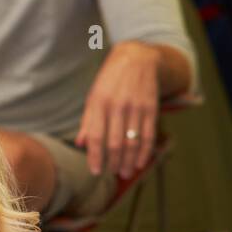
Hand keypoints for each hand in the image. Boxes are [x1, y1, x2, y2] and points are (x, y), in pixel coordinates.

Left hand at [75, 41, 159, 179]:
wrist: (138, 57)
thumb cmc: (110, 80)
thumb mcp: (94, 96)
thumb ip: (88, 121)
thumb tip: (80, 144)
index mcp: (100, 103)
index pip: (97, 137)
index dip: (96, 157)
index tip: (95, 171)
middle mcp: (118, 105)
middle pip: (115, 143)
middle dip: (114, 163)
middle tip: (114, 175)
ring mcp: (136, 107)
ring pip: (133, 142)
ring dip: (129, 161)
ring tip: (125, 173)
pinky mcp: (151, 107)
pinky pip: (148, 135)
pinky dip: (145, 152)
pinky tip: (140, 162)